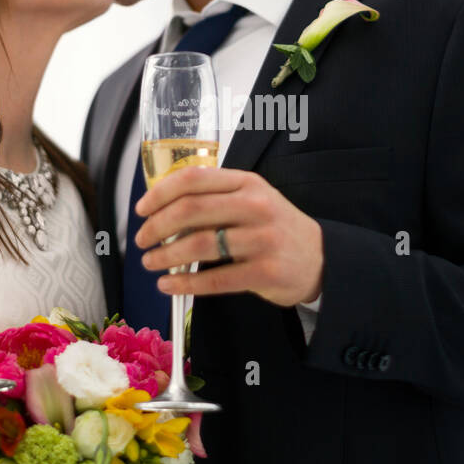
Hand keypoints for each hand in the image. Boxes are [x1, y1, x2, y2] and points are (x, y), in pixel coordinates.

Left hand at [135, 167, 322, 307]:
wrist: (321, 259)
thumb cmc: (276, 228)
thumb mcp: (254, 200)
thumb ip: (216, 199)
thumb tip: (163, 211)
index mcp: (248, 183)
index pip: (194, 179)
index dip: (160, 193)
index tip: (142, 209)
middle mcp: (256, 206)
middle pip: (191, 210)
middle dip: (157, 226)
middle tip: (142, 239)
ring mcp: (262, 240)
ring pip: (199, 245)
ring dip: (165, 256)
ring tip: (151, 262)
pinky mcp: (265, 272)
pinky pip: (215, 279)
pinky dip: (185, 284)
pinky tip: (169, 285)